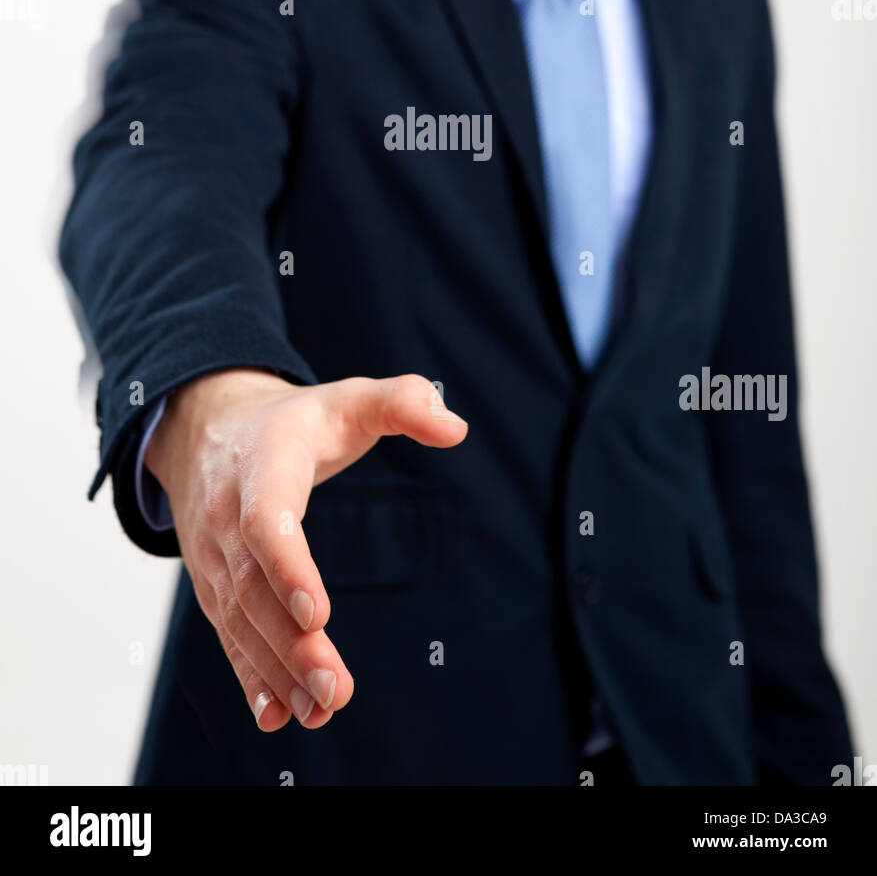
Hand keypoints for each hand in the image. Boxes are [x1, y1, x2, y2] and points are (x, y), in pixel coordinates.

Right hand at [144, 367, 466, 731]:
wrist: (207, 429)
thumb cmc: (295, 421)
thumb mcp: (348, 397)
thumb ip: (403, 402)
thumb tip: (454, 426)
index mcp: (263, 462)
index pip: (266, 518)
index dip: (288, 566)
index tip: (318, 614)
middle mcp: (228, 513)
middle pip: (253, 586)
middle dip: (290, 643)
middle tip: (334, 689)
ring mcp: (215, 555)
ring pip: (240, 619)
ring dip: (276, 669)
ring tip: (319, 710)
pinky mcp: (215, 586)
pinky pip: (229, 635)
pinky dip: (251, 676)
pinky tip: (278, 713)